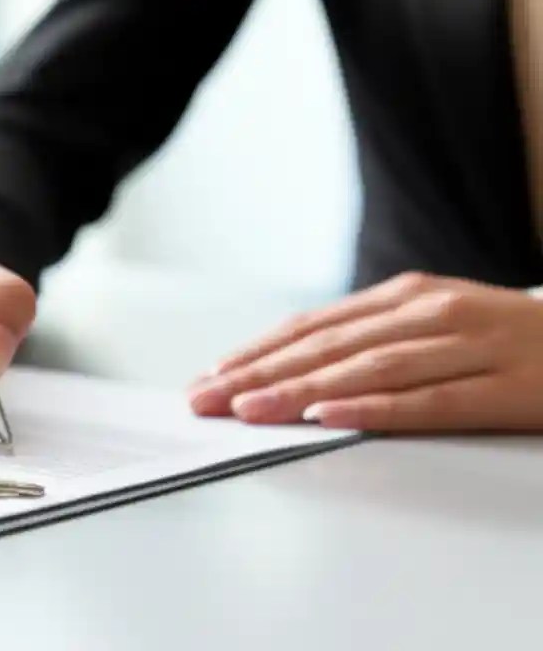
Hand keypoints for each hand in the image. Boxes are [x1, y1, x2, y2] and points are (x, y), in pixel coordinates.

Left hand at [189, 272, 542, 430]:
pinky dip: (372, 407)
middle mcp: (431, 313)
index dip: (257, 352)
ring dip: (299, 390)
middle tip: (205, 399)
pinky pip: (429, 401)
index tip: (210, 377)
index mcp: (406, 297)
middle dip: (259, 374)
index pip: (313, 326)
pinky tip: (327, 416)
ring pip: (367, 369)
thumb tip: (295, 367)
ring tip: (247, 410)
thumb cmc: (509, 340)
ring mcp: (470, 347)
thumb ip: (374, 338)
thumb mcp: (437, 323)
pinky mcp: (505, 388)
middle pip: (328, 346)